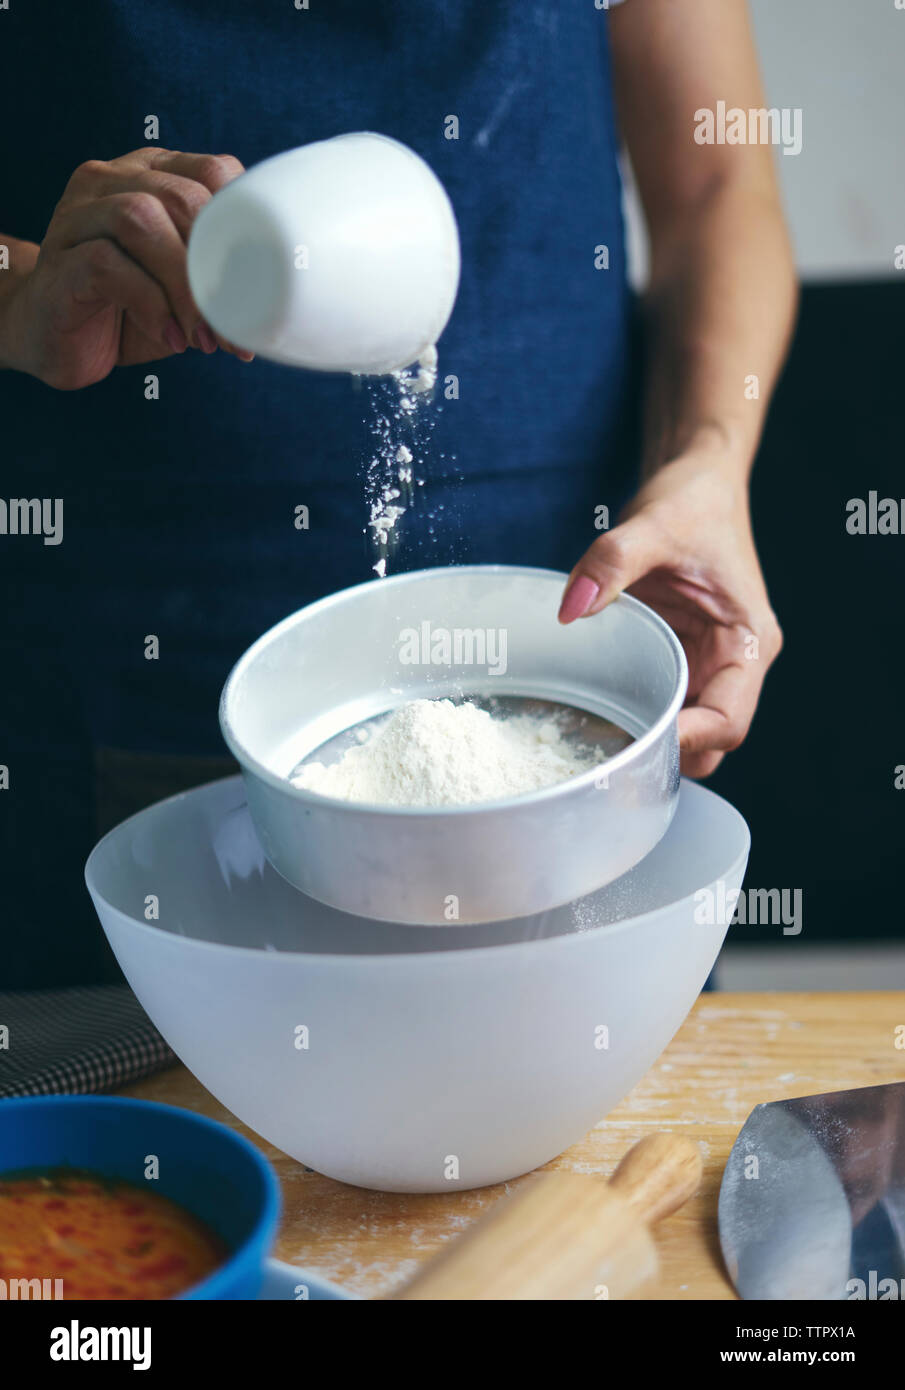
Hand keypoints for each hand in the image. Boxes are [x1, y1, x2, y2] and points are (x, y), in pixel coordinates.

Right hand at [1, 148, 251, 388]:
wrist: (54, 335)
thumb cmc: (128, 308)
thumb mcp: (185, 286)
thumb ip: (221, 274)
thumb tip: (279, 302)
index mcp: (152, 175)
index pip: (213, 171)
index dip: (247, 224)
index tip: (265, 281)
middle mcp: (111, 182)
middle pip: (180, 195)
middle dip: (217, 265)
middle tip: (234, 321)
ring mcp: (78, 215)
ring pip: (141, 220)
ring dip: (183, 284)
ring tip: (202, 337)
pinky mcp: (59, 258)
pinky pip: (108, 264)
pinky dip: (150, 306)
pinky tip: (170, 338)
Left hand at [559, 452, 782, 777]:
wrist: (699, 484)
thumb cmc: (694, 502)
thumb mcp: (654, 523)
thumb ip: (612, 561)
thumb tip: (572, 607)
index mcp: (749, 640)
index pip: (730, 719)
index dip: (689, 740)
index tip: (639, 739)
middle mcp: (736, 661)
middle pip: (712, 743)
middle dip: (668, 753)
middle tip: (607, 750)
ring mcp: (710, 664)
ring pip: (689, 733)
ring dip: (652, 739)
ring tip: (598, 737)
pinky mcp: (684, 658)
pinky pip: (667, 704)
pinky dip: (640, 716)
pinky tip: (599, 713)